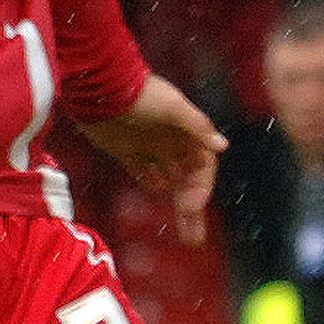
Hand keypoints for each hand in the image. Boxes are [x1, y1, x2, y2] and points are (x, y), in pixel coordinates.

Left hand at [77, 73, 226, 244]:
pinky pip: (144, 173)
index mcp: (187, 133)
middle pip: (188, 181)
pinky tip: (157, 194)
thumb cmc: (140, 93)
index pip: (203, 168)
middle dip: (192, 208)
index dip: (201, 189)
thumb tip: (222, 146)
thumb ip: (197, 127)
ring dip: (175, 201)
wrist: (100, 86)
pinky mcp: (127, 151)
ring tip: (183, 230)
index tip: (191, 207)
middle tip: (193, 238)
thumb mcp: (174, 107)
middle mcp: (171, 142)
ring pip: (168, 181)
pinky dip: (152, 184)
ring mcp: (150, 147)